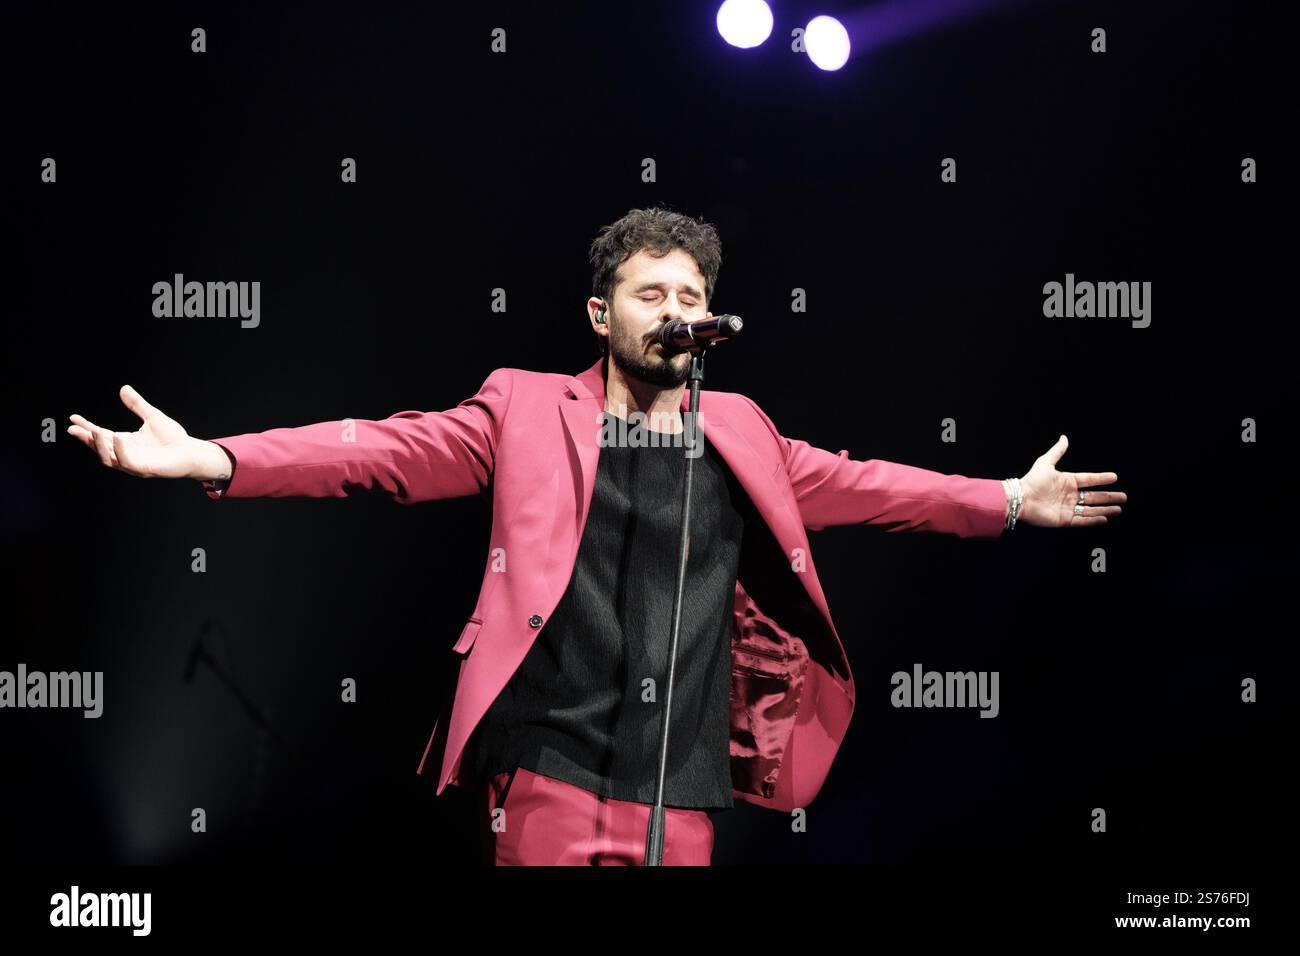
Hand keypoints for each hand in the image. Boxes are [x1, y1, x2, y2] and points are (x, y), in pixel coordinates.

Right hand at [68, 385, 221, 479]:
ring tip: (95, 431)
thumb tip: (124, 388)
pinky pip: (127, 462)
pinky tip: (117, 437)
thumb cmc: (173, 437)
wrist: (191, 452)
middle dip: (86, 439)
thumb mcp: (152, 416)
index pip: (100, 435)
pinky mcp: (144, 469)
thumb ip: (137, 405)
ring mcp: (133, 464)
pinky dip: (120, 450)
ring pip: (108, 459)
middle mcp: (125, 454)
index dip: (86, 427)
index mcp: (124, 442)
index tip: (73, 418)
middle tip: (74, 429)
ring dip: (99, 446)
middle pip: (99, 448)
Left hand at [1017, 435, 1125, 527]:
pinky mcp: (1064, 520)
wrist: (1021, 499)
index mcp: (1067, 481)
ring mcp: (1067, 508)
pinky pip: (1082, 521)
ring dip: (1105, 509)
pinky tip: (1105, 518)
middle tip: (1123, 497)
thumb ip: (1057, 451)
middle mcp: (1069, 495)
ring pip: (1091, 509)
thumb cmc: (1031, 481)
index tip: (1114, 477)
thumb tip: (1064, 437)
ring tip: (1118, 509)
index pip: (1089, 480)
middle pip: (1094, 496)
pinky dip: (1093, 520)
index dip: (1101, 479)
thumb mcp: (1045, 463)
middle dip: (1109, 497)